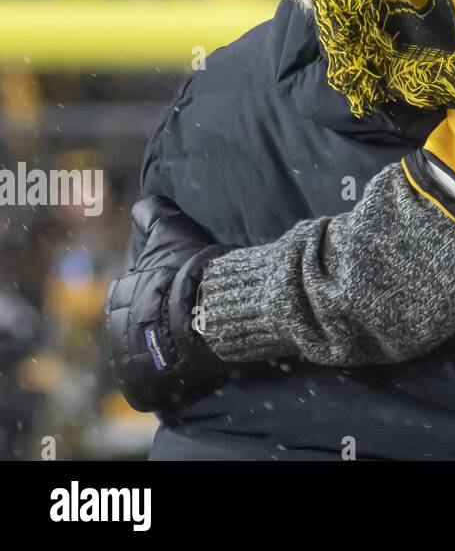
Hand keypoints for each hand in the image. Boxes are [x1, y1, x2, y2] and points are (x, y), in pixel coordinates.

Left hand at [104, 197, 231, 411]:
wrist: (205, 312)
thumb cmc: (187, 271)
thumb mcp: (170, 232)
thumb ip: (153, 214)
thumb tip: (145, 200)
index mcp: (120, 295)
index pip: (135, 294)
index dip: (161, 291)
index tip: (180, 291)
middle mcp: (115, 330)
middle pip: (138, 325)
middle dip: (157, 322)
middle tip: (187, 317)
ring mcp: (127, 362)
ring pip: (145, 355)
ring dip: (163, 351)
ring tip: (192, 343)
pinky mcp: (142, 388)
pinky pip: (150, 387)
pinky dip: (165, 381)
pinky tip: (186, 370)